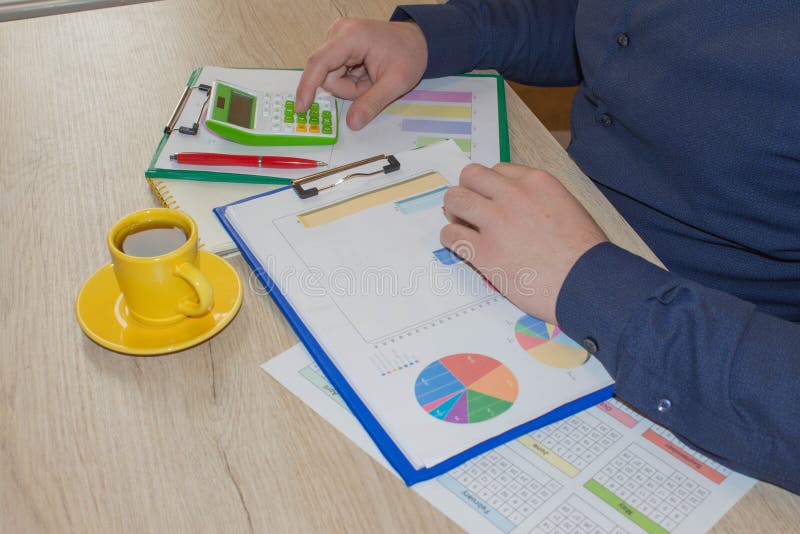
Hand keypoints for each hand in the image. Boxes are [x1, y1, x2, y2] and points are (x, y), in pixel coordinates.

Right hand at [296, 18, 427, 129]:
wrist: (417, 41)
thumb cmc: (409, 54)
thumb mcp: (396, 83)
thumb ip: (372, 103)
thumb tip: (352, 122)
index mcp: (352, 37)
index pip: (319, 63)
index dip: (307, 86)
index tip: (302, 107)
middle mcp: (339, 33)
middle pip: (327, 75)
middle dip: (349, 88)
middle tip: (372, 84)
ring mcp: (337, 38)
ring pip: (331, 77)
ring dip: (352, 85)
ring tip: (372, 77)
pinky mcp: (338, 45)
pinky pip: (336, 73)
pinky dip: (352, 79)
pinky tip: (366, 72)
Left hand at [441, 163, 607, 323]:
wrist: (586, 284)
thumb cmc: (585, 254)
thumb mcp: (569, 208)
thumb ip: (539, 199)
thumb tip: (519, 207)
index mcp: (536, 182)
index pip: (497, 170)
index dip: (491, 186)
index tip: (491, 200)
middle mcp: (513, 195)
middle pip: (470, 176)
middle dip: (467, 191)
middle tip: (470, 210)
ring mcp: (496, 222)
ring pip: (455, 200)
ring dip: (454, 212)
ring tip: (462, 226)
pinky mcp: (483, 251)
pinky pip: (450, 235)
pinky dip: (451, 239)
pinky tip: (461, 247)